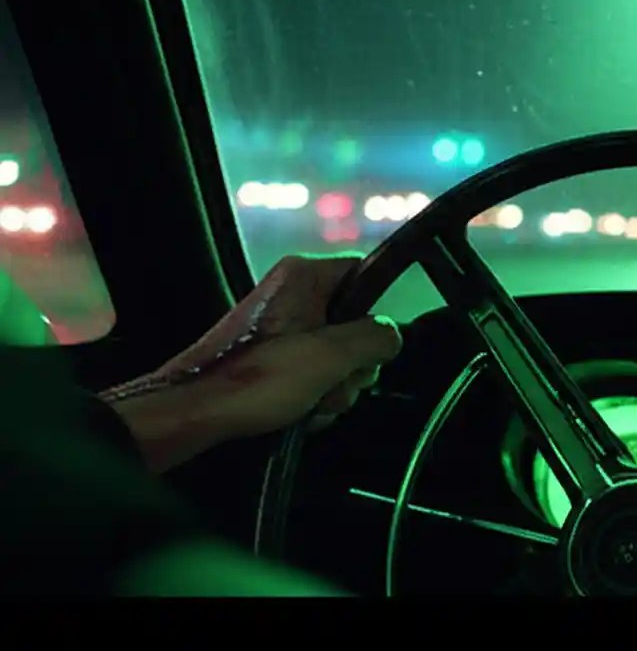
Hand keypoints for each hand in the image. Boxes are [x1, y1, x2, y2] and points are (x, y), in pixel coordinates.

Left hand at [104, 255, 402, 471]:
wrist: (195, 413)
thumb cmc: (258, 378)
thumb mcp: (331, 356)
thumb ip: (376, 338)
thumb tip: (390, 337)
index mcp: (305, 277)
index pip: (369, 273)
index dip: (377, 313)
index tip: (368, 346)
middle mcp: (295, 295)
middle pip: (357, 323)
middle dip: (354, 365)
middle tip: (334, 384)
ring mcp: (283, 328)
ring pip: (339, 355)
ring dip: (336, 387)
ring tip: (311, 403)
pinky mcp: (274, 358)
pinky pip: (315, 372)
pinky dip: (315, 395)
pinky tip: (302, 411)